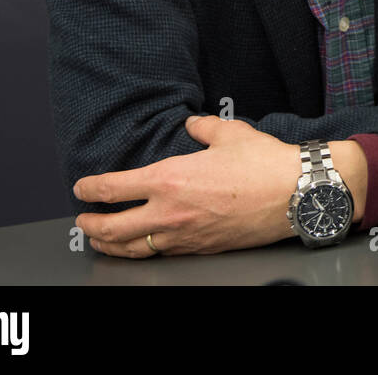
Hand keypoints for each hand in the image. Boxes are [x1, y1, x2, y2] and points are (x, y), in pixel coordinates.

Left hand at [73, 115, 302, 257]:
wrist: (295, 194)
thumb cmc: (264, 163)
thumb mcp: (230, 133)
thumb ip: (204, 127)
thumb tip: (193, 123)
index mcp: (170, 178)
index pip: (113, 188)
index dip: (90, 189)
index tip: (81, 188)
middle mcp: (170, 212)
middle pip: (112, 228)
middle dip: (90, 224)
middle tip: (82, 220)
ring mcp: (184, 235)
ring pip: (133, 248)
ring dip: (110, 245)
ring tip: (101, 241)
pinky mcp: (202, 249)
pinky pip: (162, 254)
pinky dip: (143, 252)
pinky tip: (142, 248)